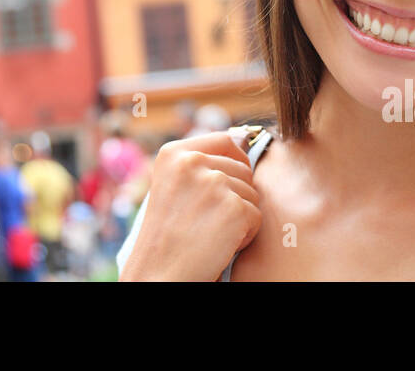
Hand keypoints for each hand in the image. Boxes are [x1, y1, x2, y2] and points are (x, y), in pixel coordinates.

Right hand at [117, 128, 261, 281]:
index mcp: (173, 153)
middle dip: (236, 195)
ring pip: (252, 193)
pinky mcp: (233, 208)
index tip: (225, 185)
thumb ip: (200, 163)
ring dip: (240, 216)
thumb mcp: (174, 186)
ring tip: (210, 233)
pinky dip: (244, 235)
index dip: (234, 161)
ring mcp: (214, 183)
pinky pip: (256, 216)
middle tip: (209, 220)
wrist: (158, 274)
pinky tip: (219, 245)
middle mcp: (192, 161)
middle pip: (243, 168)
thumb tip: (243, 140)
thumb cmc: (166, 237)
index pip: (224, 140)